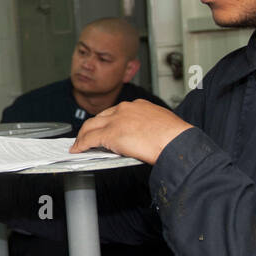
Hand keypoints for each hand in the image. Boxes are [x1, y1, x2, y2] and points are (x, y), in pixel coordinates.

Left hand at [69, 100, 192, 165]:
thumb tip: (145, 136)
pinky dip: (81, 145)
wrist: (177, 141)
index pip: (116, 112)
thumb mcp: (162, 125)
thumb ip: (148, 127)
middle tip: (86, 137)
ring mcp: (116, 120)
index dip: (107, 122)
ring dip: (83, 136)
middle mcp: (125, 109)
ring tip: (79, 145)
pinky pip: (89, 139)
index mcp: (138, 105)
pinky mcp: (110, 134)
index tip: (104, 128)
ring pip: (91, 126)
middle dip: (92, 127)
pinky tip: (78, 150)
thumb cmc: (175, 137)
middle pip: (100, 117)